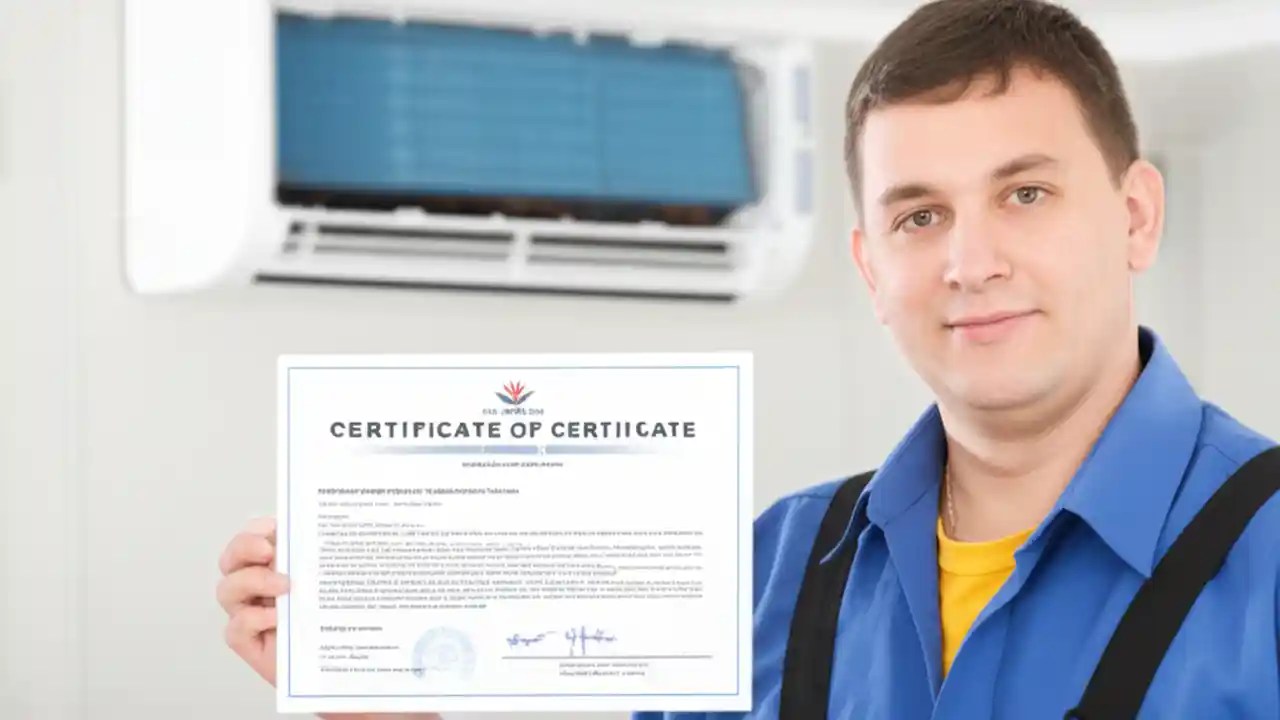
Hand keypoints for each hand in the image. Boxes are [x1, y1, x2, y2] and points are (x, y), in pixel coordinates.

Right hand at [217, 517, 440, 719]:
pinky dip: (252, 618)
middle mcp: (262, 587)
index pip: (256, 537)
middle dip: (243, 547)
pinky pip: (235, 629)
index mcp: (282, 565)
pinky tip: (278, 617)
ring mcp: (254, 615)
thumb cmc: (350, 623)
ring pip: (227, 590)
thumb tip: (350, 526)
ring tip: (285, 585)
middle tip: (269, 549)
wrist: (354, 671)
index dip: (258, 528)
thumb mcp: (350, 584)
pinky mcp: (253, 645)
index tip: (278, 525)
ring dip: (252, 581)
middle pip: (232, 559)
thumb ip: (340, 559)